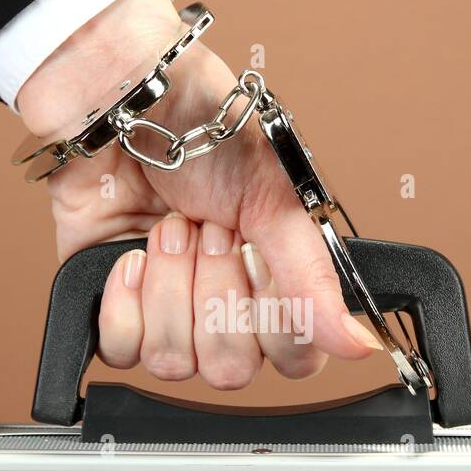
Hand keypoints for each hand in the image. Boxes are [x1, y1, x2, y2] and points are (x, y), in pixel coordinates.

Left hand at [16, 0, 381, 389]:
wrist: (121, 100)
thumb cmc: (202, 128)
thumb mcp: (274, 198)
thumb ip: (313, 279)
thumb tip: (358, 344)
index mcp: (276, 284)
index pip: (294, 359)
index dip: (275, 320)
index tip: (259, 258)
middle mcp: (225, 307)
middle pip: (230, 370)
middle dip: (216, 291)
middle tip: (209, 230)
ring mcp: (168, 312)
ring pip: (174, 362)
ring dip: (171, 286)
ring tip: (168, 230)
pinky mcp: (112, 308)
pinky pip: (121, 349)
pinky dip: (125, 298)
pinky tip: (131, 255)